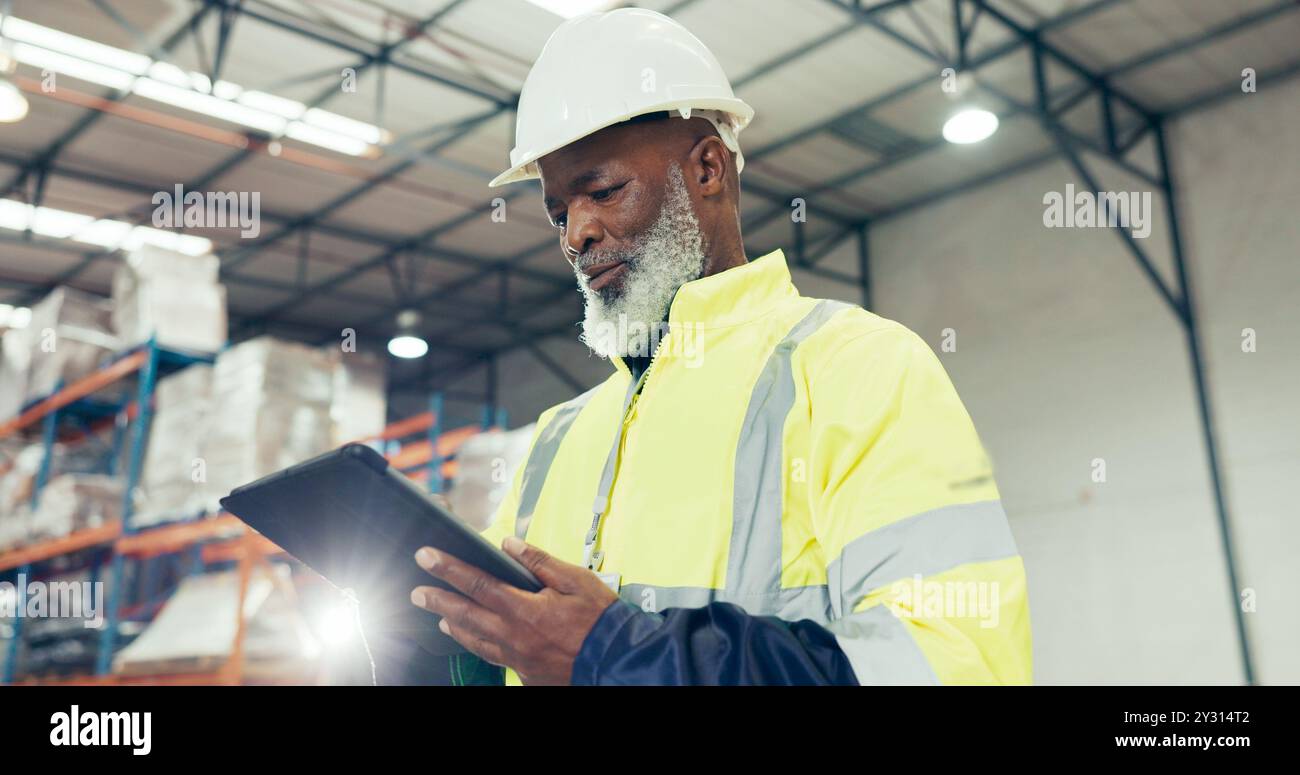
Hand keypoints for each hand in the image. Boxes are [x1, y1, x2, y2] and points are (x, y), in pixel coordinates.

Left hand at [410, 536, 619, 684]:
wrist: (617, 659)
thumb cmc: (600, 619)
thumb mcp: (575, 579)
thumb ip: (539, 561)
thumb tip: (511, 544)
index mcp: (523, 608)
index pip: (476, 582)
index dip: (448, 568)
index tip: (426, 557)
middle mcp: (513, 635)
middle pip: (465, 614)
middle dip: (438, 600)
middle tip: (416, 592)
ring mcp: (516, 657)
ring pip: (474, 640)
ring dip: (453, 625)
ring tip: (438, 616)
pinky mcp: (525, 672)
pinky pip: (493, 656)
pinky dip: (477, 644)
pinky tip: (472, 639)